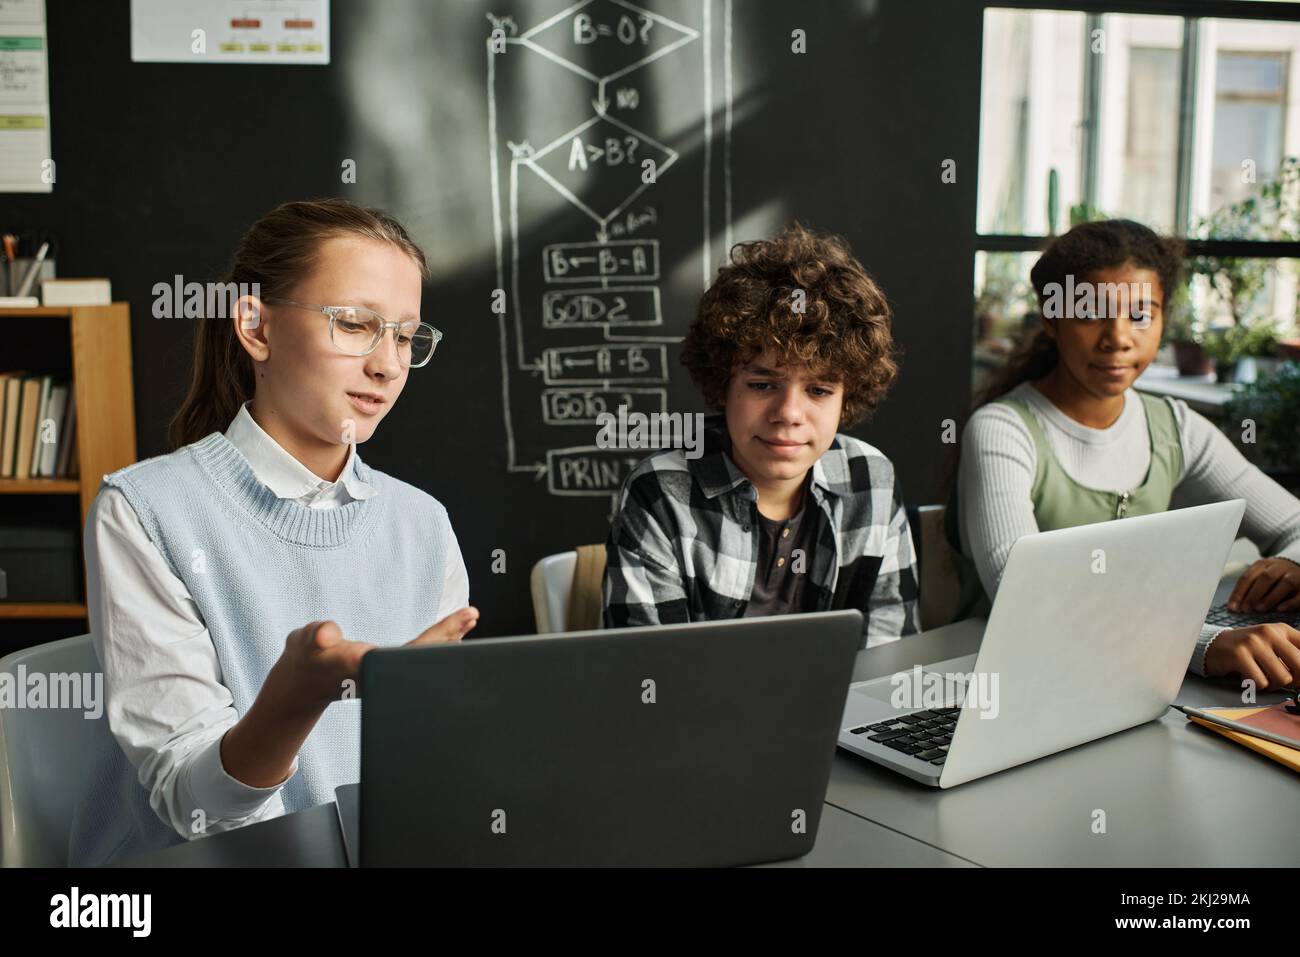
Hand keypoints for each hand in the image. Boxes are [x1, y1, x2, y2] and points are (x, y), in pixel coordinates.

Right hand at [268, 607, 479, 714]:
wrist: (301, 684)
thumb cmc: (307, 655)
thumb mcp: (305, 641)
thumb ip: (317, 636)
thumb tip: (327, 635)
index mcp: (367, 668)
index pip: (412, 652)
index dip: (437, 637)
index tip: (458, 621)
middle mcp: (384, 675)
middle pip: (425, 657)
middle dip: (450, 636)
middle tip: (472, 614)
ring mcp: (388, 677)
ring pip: (424, 659)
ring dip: (448, 640)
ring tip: (469, 619)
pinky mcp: (388, 673)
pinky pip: (418, 658)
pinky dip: (436, 643)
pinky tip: (450, 635)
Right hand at [1203, 623, 1299, 690]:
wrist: (1214, 645)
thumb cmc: (1248, 649)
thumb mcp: (1272, 644)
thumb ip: (1292, 654)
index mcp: (1281, 629)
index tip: (1298, 676)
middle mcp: (1269, 632)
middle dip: (1295, 680)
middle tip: (1284, 682)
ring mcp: (1253, 643)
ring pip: (1282, 677)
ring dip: (1273, 685)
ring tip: (1263, 679)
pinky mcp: (1239, 655)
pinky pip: (1261, 682)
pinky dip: (1256, 686)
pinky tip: (1248, 677)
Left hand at [1226, 558, 1299, 613]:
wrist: (1298, 567)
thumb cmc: (1274, 578)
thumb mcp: (1259, 578)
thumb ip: (1249, 589)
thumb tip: (1234, 608)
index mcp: (1263, 565)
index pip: (1248, 577)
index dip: (1238, 593)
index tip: (1232, 608)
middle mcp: (1279, 567)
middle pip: (1266, 578)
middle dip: (1254, 595)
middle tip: (1245, 609)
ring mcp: (1295, 575)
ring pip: (1285, 583)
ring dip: (1270, 597)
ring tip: (1259, 609)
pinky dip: (1290, 602)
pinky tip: (1280, 609)